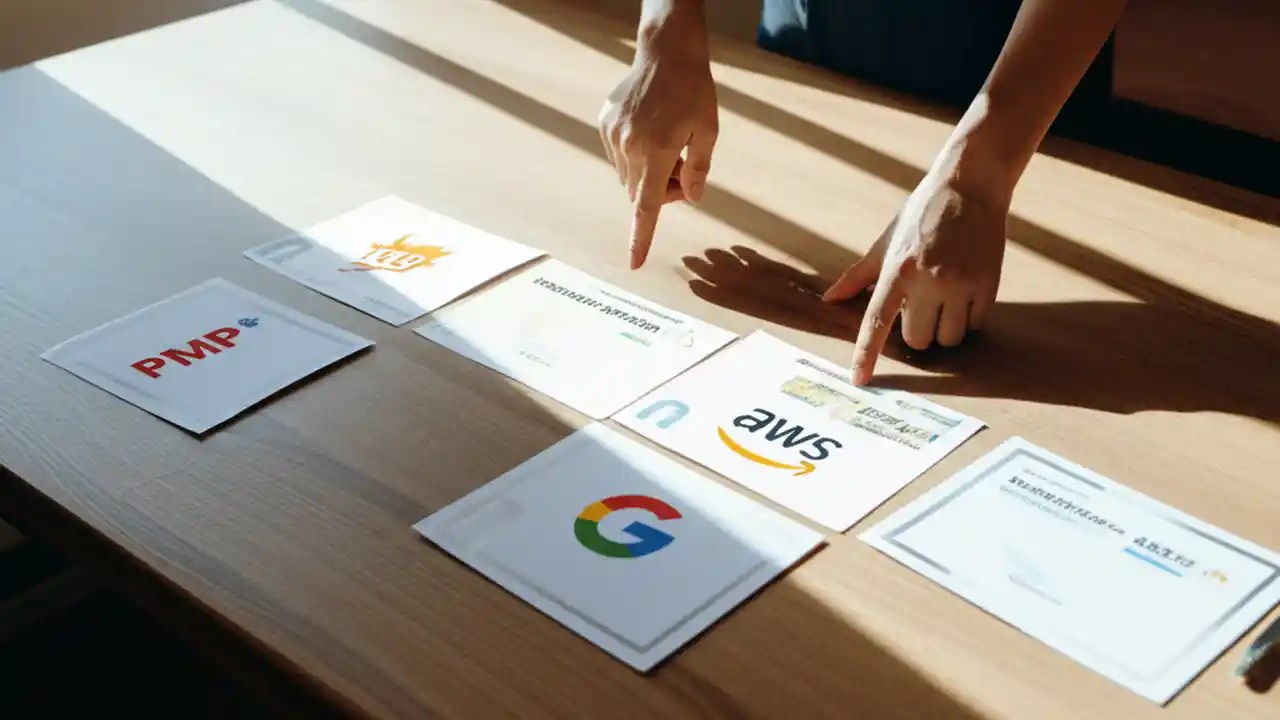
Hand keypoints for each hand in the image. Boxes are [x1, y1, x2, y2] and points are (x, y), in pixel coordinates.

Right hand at [598, 5, 716, 268]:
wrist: (665, 53)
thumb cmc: (694, 91)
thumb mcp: (708, 130)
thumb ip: (700, 168)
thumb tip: (692, 198)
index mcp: (658, 151)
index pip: (647, 206)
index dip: (640, 237)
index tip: (634, 264)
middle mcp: (630, 146)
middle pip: (640, 193)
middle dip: (660, 190)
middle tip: (683, 166)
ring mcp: (613, 134)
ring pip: (628, 176)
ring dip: (646, 172)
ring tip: (667, 143)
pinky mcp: (604, 123)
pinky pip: (618, 155)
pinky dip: (634, 154)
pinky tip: (649, 130)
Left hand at [823, 171, 1007, 384]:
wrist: (970, 186)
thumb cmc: (922, 213)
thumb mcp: (886, 241)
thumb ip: (858, 276)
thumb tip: (829, 299)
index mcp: (896, 270)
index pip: (876, 322)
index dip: (866, 354)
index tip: (860, 381)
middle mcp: (927, 280)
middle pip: (918, 340)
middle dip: (918, 332)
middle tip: (922, 306)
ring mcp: (959, 284)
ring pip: (949, 338)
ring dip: (945, 328)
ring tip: (946, 298)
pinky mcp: (987, 284)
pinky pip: (974, 323)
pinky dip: (968, 315)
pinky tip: (966, 287)